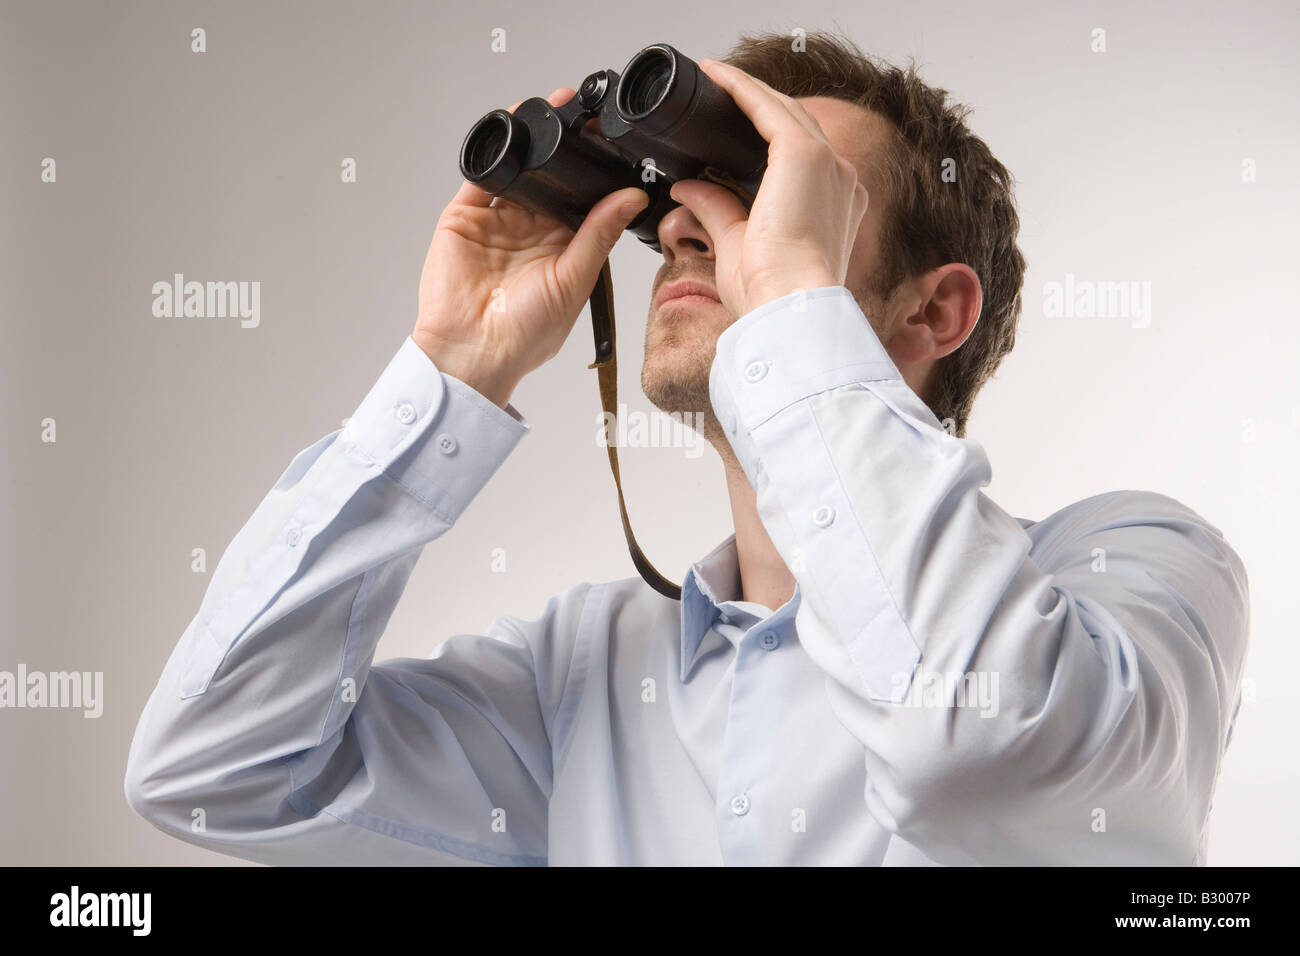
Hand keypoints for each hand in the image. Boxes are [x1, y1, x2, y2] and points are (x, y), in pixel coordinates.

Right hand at [413, 88, 648, 406]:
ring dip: (533, 140)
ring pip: (519, 169)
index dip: (599, 170)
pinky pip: (482, 175)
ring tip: (552, 109)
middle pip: (552, 176)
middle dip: (567, 146)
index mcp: (564, 246)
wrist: (472, 352)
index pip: (585, 197)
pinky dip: (496, 149)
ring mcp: (497, 221)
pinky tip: (511, 127)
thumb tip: (634, 197)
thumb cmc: (526, 335)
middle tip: (586, 114)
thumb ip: (599, 233)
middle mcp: (532, 229)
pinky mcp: (465, 216)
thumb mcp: (573, 279)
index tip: (617, 140)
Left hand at [666, 59, 869, 317]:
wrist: (788, 305)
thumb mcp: (734, 243)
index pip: (800, 156)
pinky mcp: (805, 154)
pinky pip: (769, 107)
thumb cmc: (771, 292)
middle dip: (758, 104)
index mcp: (833, 206)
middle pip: (796, 125)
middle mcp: (840, 181)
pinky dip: (742, 89)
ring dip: (750, 91)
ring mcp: (829, 164)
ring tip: (717, 77)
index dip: (766, 134)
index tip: (735, 123)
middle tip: (721, 91)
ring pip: (785, 110)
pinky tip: (718, 77)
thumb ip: (716, 209)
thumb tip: (688, 189)